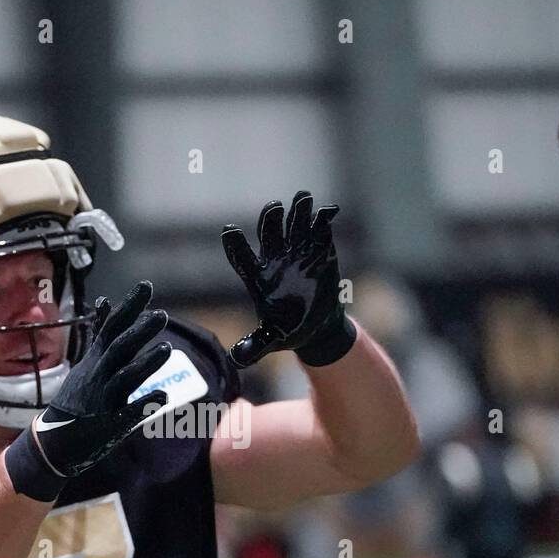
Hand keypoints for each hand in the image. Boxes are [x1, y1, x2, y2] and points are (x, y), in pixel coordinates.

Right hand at [5, 281, 171, 499]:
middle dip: (138, 331)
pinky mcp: (107, 424)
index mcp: (96, 360)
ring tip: (166, 348)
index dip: (129, 307)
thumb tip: (105, 301)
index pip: (113, 328)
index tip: (146, 285)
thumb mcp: (88, 362)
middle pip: (118, 348)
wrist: (54, 441)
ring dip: (145, 363)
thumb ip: (101, 334)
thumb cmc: (77, 399)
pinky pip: (127, 413)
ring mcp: (101, 399)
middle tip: (162, 315)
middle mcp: (98, 376)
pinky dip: (144, 404)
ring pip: (123, 377)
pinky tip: (163, 396)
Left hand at [221, 190, 356, 368]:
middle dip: (271, 220)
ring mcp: (297, 252)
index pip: (242, 258)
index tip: (229, 231)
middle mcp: (275, 259)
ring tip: (303, 199)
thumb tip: (236, 359)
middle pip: (268, 233)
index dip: (235, 245)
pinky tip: (329, 210)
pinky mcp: (320, 251)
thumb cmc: (288, 331)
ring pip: (293, 226)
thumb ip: (254, 346)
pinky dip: (324, 219)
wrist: (316, 327)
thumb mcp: (270, 340)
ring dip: (297, 212)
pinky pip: (320, 231)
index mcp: (258, 278)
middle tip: (275, 209)